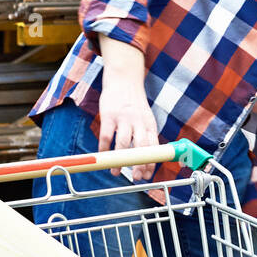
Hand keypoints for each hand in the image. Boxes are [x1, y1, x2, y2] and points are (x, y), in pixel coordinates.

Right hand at [97, 39, 159, 181]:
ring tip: (116, 172)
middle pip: (141, 148)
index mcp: (149, 124)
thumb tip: (145, 158)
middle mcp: (139, 122)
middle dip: (139, 165)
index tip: (147, 176)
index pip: (153, 147)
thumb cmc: (134, 102)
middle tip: (136, 178)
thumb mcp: (145, 117)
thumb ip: (145, 134)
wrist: (124, 78)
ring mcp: (124, 118)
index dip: (151, 163)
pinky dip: (104, 149)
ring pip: (123, 144)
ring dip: (119, 161)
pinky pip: (106, 136)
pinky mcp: (109, 115)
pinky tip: (103, 156)